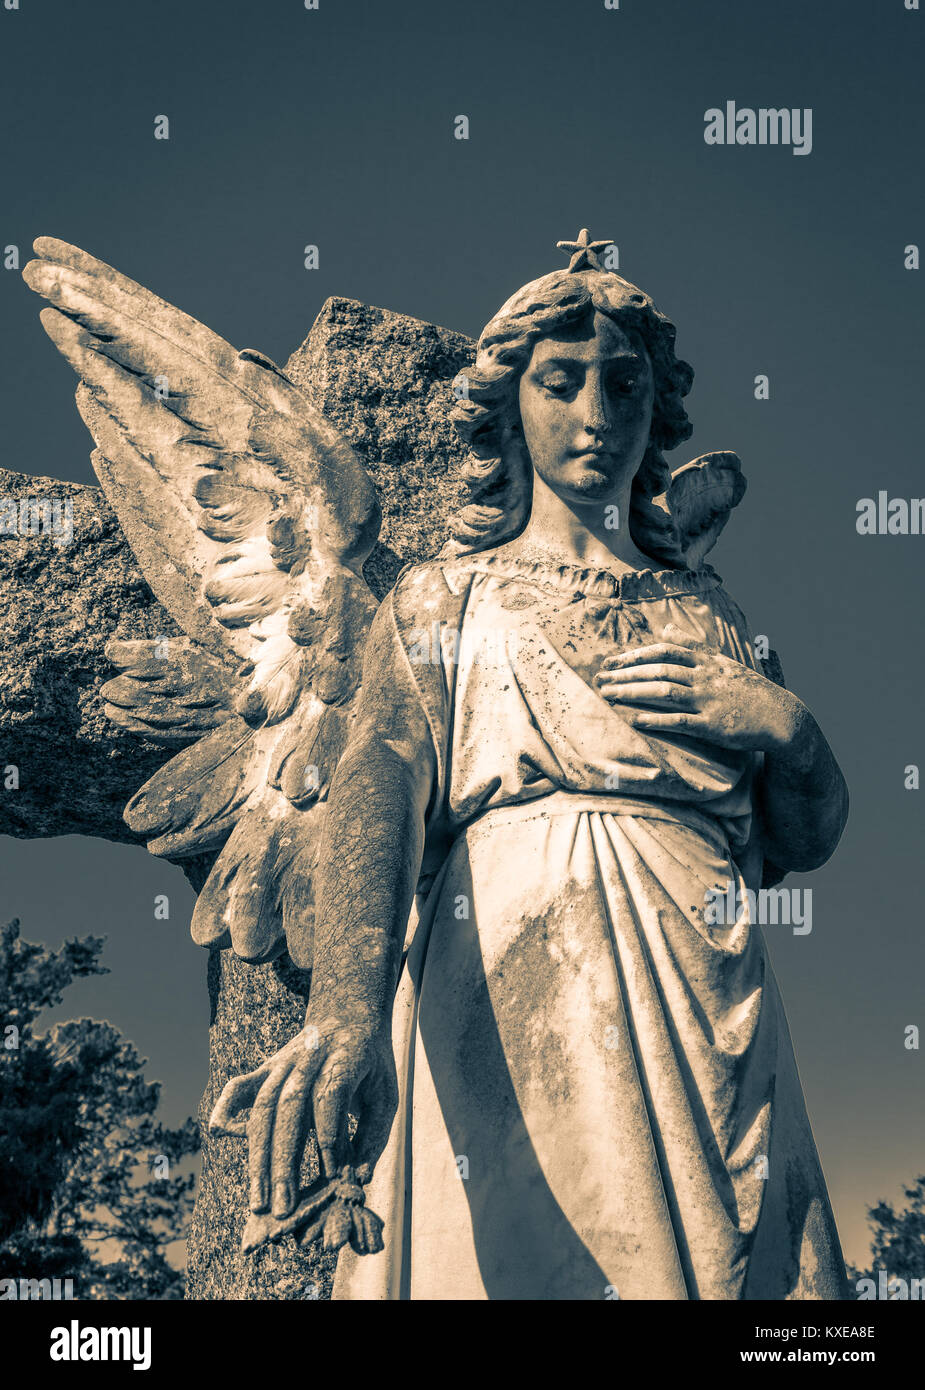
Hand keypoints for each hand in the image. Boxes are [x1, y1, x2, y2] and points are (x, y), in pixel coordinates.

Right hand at [209, 1007, 397, 1219]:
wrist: (348, 1011)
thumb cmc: (370, 1063)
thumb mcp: (386, 1092)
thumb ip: (374, 1135)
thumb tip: (358, 1179)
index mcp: (345, 1056)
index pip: (330, 1098)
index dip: (331, 1137)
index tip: (332, 1175)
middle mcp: (309, 1056)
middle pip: (289, 1108)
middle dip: (284, 1162)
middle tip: (283, 1209)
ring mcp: (283, 1060)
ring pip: (263, 1106)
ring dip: (257, 1156)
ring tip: (258, 1200)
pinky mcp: (266, 1066)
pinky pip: (240, 1086)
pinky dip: (225, 1107)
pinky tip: (218, 1134)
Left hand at [593, 624, 798, 753]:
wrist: (780, 716)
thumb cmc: (747, 690)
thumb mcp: (722, 662)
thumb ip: (691, 646)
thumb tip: (663, 630)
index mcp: (707, 661)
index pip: (664, 651)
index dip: (634, 655)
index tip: (611, 662)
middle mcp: (705, 677)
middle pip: (658, 670)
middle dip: (626, 674)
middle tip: (600, 680)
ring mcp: (709, 701)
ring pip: (664, 692)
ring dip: (633, 693)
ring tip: (609, 696)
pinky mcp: (713, 726)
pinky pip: (680, 721)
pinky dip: (657, 720)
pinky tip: (636, 720)